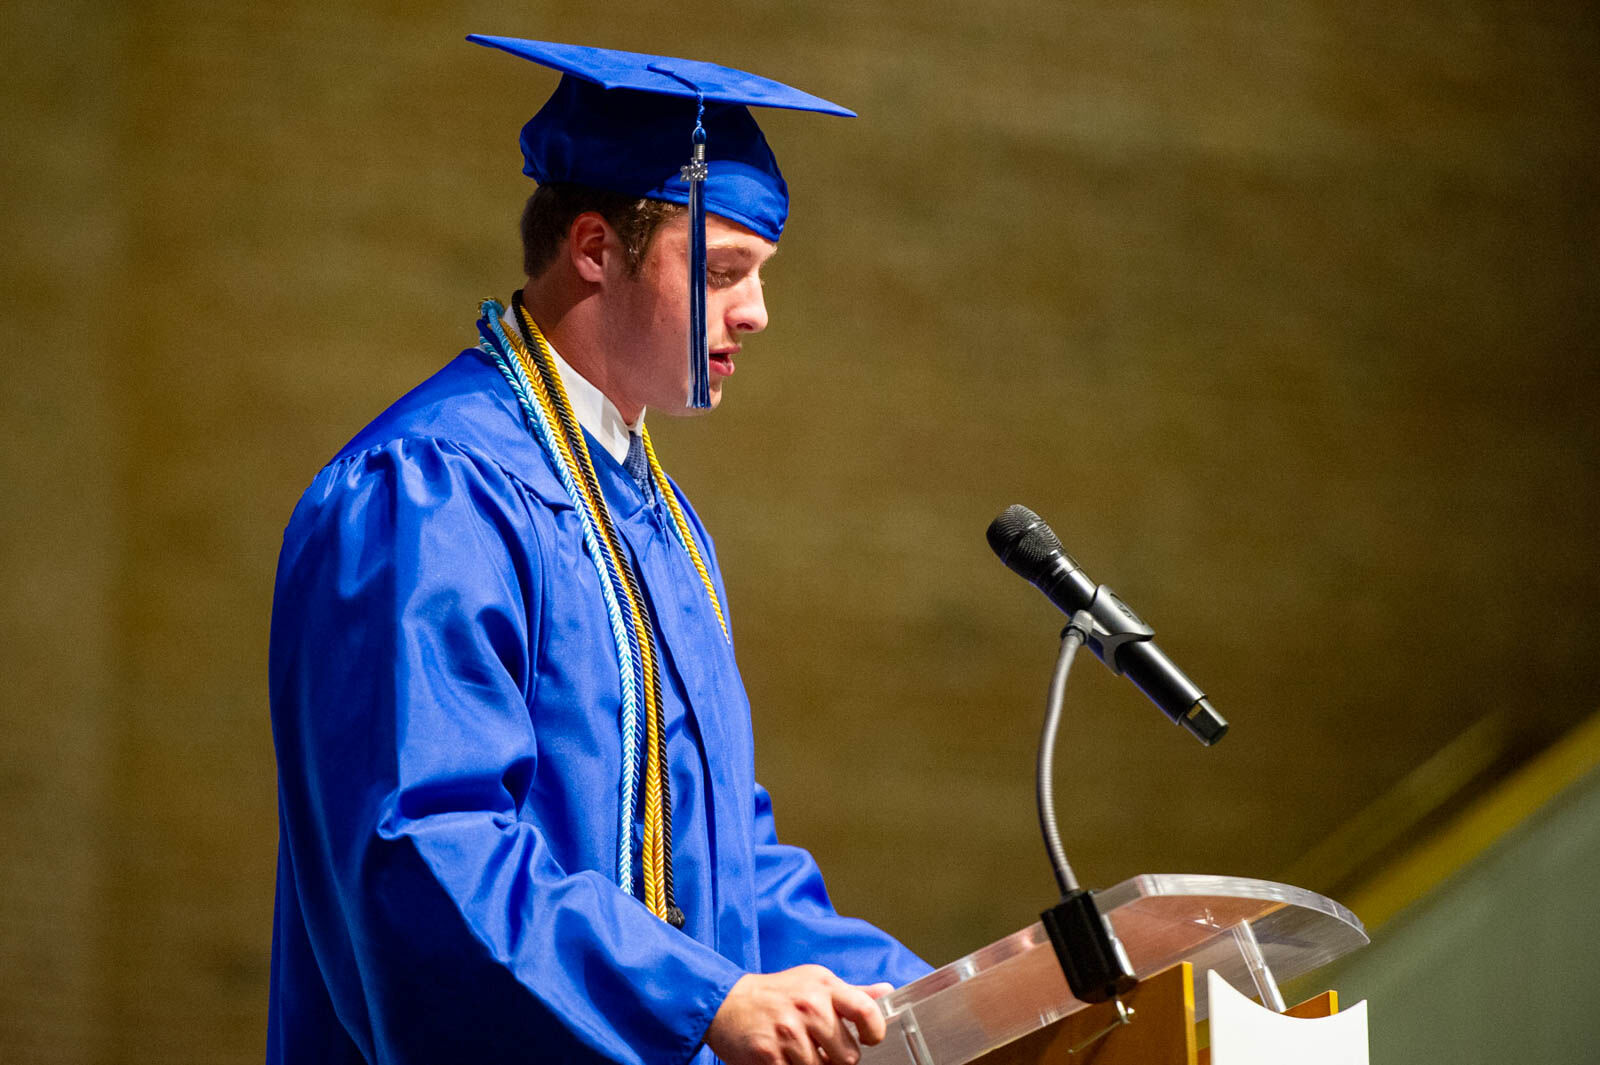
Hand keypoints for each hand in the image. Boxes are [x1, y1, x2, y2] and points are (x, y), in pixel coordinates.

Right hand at [705, 965, 890, 1064]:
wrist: (726, 1002)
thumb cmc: (777, 993)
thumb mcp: (814, 982)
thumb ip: (852, 993)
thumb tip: (887, 992)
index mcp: (824, 986)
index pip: (866, 1010)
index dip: (874, 1031)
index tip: (868, 1038)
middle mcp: (808, 1007)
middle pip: (849, 1056)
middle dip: (838, 1058)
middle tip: (821, 1048)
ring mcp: (788, 1032)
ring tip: (798, 1050)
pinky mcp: (769, 1056)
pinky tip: (784, 1057)